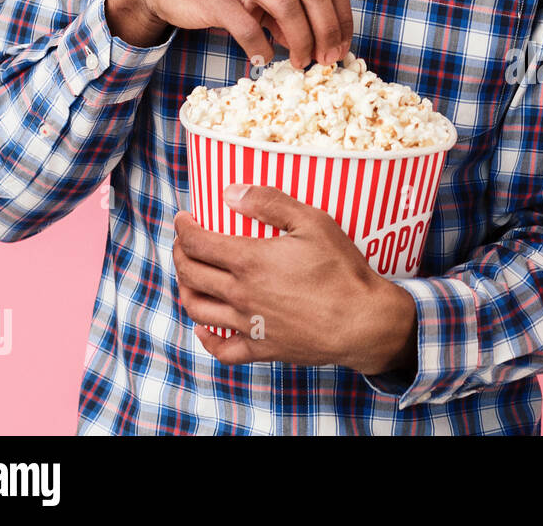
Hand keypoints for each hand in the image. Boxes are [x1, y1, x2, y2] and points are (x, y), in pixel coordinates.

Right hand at [106, 0, 352, 68]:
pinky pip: (248, 26)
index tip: (344, 44)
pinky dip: (262, 47)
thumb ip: (293, 3)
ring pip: (287, 7)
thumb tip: (321, 40)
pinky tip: (264, 58)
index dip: (343, 16)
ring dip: (301, 41)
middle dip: (329, 31)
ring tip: (301, 62)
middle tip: (328, 59)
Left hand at [172, 184, 416, 373]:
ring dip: (185, 289)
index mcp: (250, 261)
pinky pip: (221, 349)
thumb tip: (231, 193)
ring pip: (197, 309)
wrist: (363, 321)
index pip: (198, 242)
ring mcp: (249, 325)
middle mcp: (241, 294)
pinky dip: (206, 338)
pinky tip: (205, 327)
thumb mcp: (314, 222)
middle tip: (184, 243)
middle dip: (179, 254)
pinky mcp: (262, 348)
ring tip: (190, 277)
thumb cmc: (342, 270)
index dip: (183, 228)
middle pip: (190, 274)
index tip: (183, 219)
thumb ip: (270, 203)